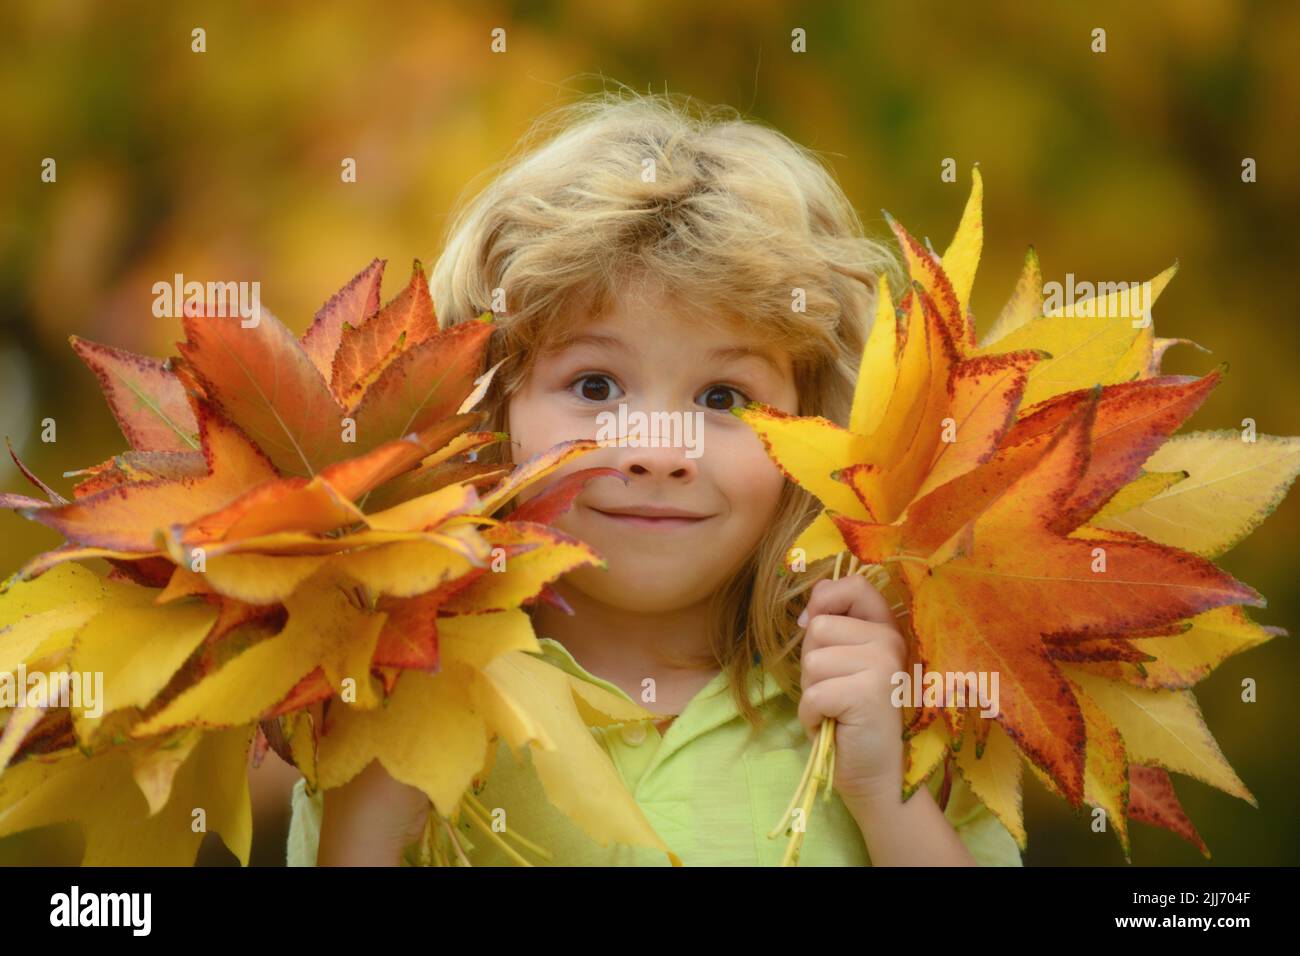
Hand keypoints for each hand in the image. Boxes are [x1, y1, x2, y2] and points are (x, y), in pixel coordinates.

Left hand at [796, 574, 907, 806]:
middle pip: (819, 628)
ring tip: (835, 709)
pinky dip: (811, 715)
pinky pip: (813, 693)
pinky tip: (833, 726)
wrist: (875, 774)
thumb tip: (812, 602)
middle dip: (812, 664)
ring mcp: (883, 665)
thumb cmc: (850, 717)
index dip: (825, 600)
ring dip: (811, 691)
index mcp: (886, 629)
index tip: (815, 627)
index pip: (854, 585)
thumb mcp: (842, 663)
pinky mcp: (869, 693)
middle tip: (835, 691)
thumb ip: (832, 627)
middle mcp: (890, 641)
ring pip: (812, 660)